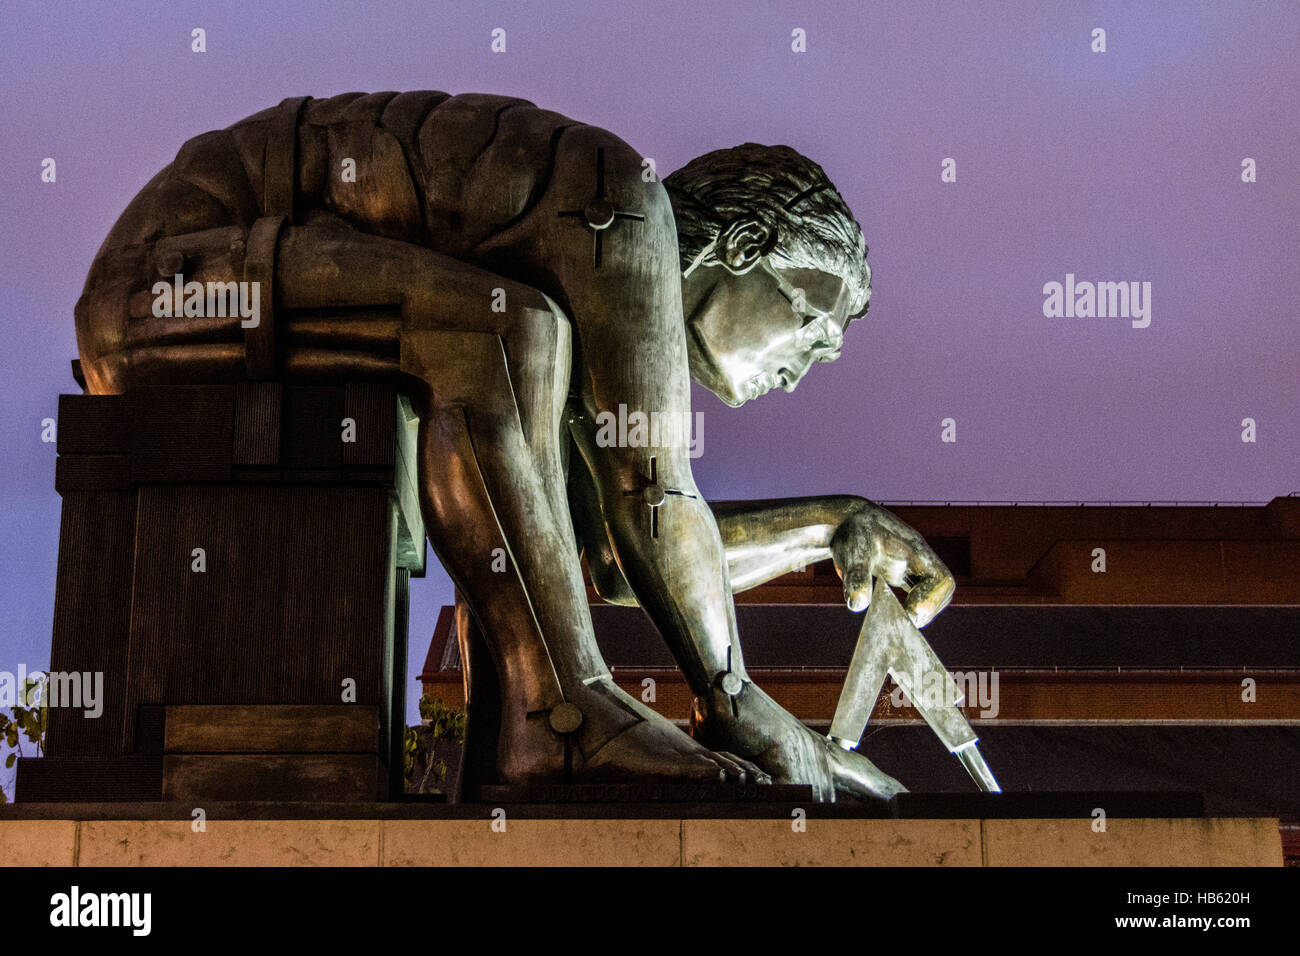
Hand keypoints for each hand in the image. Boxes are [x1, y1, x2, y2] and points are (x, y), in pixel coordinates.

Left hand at [829, 502, 954, 626]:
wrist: (845, 522)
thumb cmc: (851, 534)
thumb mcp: (852, 553)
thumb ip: (856, 577)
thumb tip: (858, 604)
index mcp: (916, 550)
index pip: (942, 580)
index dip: (931, 600)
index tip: (908, 613)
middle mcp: (919, 559)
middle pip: (943, 590)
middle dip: (927, 609)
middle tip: (902, 623)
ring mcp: (912, 567)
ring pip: (931, 593)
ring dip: (919, 610)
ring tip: (894, 620)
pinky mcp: (900, 574)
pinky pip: (916, 594)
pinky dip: (908, 608)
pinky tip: (889, 615)